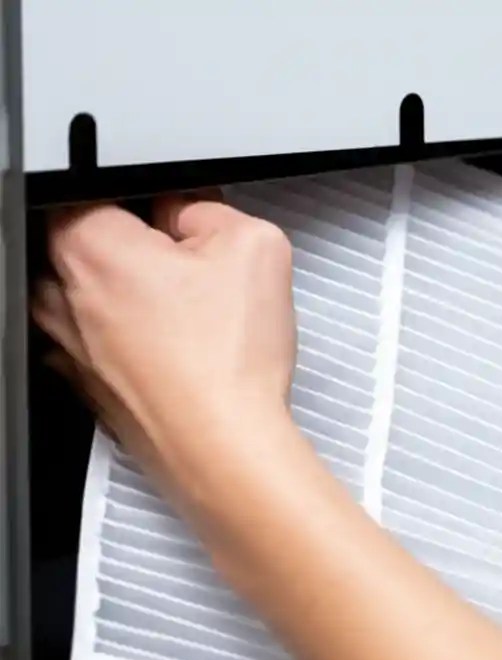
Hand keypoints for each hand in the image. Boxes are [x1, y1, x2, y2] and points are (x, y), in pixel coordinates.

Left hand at [33, 196, 295, 482]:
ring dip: (141, 295)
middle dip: (145, 245)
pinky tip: (188, 352)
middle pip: (96, 240)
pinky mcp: (87, 382)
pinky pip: (106, 339)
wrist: (221, 444)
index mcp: (89, 246)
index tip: (182, 215)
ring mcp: (67, 344)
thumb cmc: (227, 362)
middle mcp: (60, 293)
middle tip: (196, 266)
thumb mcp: (255, 245)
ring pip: (100, 292)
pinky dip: (142, 340)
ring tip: (196, 315)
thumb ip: (213, 209)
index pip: (100, 185)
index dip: (152, 194)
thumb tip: (195, 216)